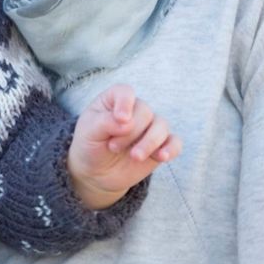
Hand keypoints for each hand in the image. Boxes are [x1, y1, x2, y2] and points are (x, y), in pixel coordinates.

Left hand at [68, 85, 180, 209]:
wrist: (97, 172)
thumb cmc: (90, 145)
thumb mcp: (89, 132)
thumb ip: (105, 123)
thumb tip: (127, 121)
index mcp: (115, 100)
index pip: (125, 92)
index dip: (125, 103)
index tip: (121, 119)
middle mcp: (135, 110)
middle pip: (145, 111)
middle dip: (131, 132)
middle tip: (112, 147)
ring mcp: (150, 127)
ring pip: (162, 126)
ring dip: (149, 142)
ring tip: (134, 157)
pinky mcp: (160, 146)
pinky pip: (175, 143)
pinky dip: (171, 148)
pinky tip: (161, 157)